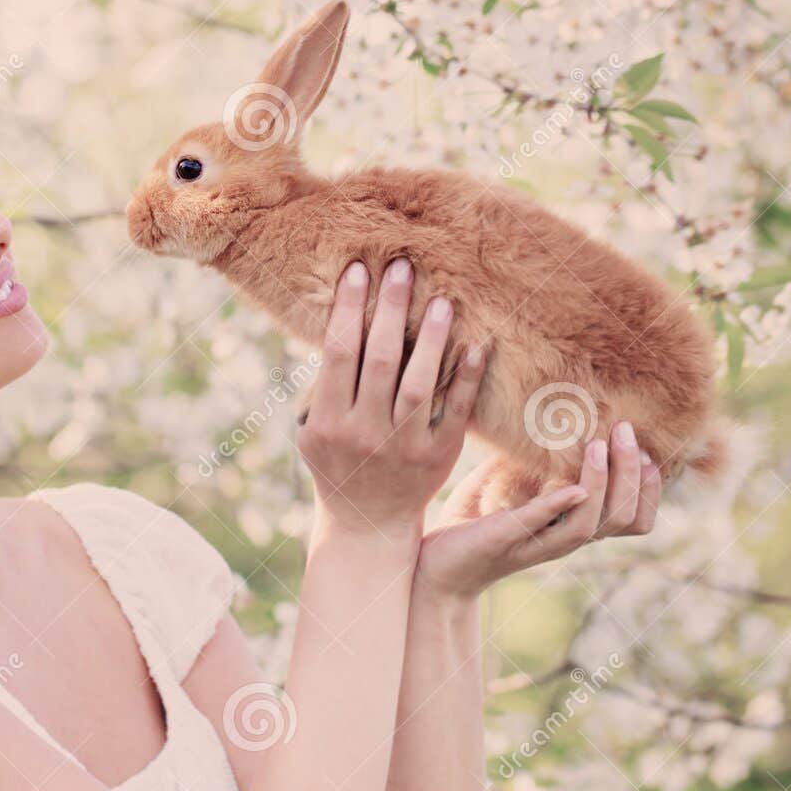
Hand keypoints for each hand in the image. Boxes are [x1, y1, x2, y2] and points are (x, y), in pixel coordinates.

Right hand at [298, 257, 485, 540]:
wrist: (367, 525)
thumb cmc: (337, 464)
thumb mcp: (314, 431)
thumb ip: (323, 387)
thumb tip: (338, 324)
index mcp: (328, 421)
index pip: (338, 352)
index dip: (347, 308)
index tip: (358, 269)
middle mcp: (364, 433)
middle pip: (379, 360)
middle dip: (390, 310)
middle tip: (403, 266)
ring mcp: (403, 447)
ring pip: (417, 384)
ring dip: (431, 339)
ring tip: (443, 300)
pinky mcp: (437, 457)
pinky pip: (454, 413)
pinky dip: (464, 379)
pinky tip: (476, 345)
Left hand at [414, 421, 662, 602]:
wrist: (432, 562)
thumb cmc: (475, 518)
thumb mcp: (514, 481)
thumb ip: (541, 458)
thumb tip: (558, 411)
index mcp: (572, 526)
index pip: (635, 519)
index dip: (650, 489)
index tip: (651, 452)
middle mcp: (562, 540)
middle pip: (622, 518)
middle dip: (632, 475)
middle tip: (626, 431)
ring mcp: (535, 544)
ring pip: (588, 526)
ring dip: (600, 484)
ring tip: (599, 445)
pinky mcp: (503, 541)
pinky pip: (538, 526)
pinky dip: (557, 506)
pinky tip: (571, 487)